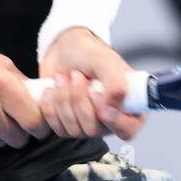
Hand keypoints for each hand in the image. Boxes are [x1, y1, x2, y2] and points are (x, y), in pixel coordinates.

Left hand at [38, 27, 146, 141]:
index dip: (113, 121)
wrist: (62, 50)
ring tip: (64, 78)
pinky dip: (50, 106)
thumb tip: (111, 109)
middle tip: (77, 76)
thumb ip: (116, 84)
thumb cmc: (88, 53)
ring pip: (74, 130)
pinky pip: (57, 128)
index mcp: (129, 104)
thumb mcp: (105, 61)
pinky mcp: (67, 126)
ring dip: (63, 100)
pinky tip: (52, 89)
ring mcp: (89, 125)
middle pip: (94, 130)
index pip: (128, 129)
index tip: (97, 98)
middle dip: (79, 100)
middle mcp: (111, 119)